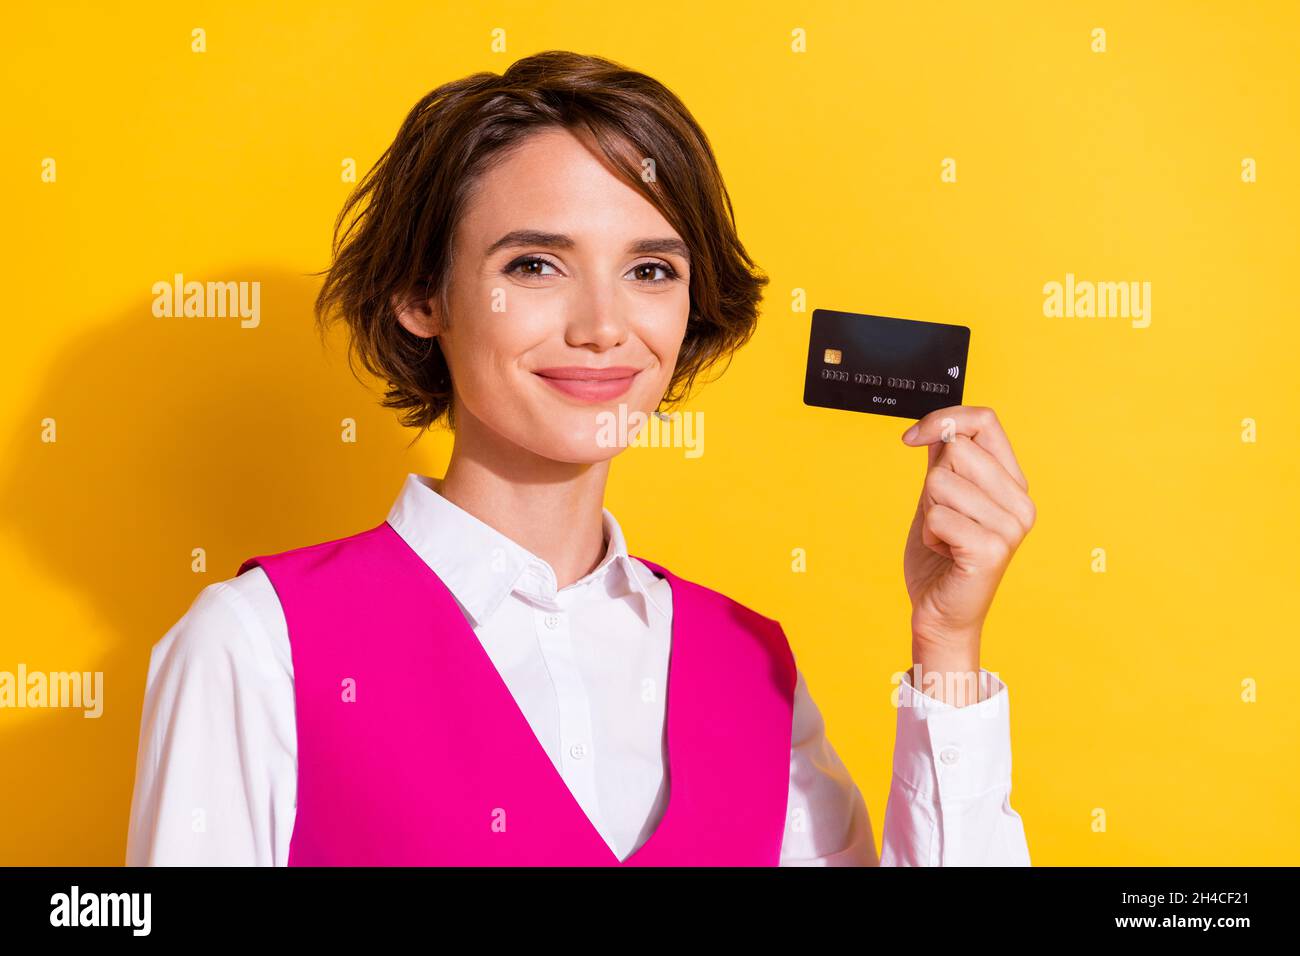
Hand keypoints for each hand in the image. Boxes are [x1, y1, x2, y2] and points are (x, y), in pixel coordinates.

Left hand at [900, 406, 1034, 698]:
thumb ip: (945, 461)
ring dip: (928, 512)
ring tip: (945, 538)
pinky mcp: (991, 549)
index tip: (912, 439)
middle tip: (942, 518)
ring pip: (940, 481)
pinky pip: (936, 515)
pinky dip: (928, 533)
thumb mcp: (940, 498)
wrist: (940, 613)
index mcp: (1013, 484)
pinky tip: (945, 552)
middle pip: (956, 450)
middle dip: (932, 482)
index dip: (943, 419)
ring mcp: (1010, 527)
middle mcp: (1021, 502)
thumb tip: (939, 425)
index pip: (984, 421)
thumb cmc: (940, 557)